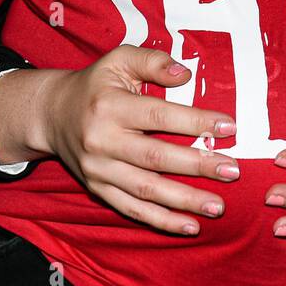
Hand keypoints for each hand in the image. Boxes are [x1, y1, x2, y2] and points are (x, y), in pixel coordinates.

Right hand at [27, 46, 240, 236]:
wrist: (52, 114)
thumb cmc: (96, 85)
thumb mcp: (119, 60)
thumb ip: (153, 62)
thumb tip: (185, 74)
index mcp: (109, 106)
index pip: (159, 116)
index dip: (195, 122)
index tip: (229, 127)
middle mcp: (102, 140)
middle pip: (155, 157)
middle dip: (197, 166)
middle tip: (233, 171)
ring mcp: (98, 169)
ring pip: (146, 189)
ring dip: (184, 200)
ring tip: (218, 206)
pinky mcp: (98, 189)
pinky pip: (132, 210)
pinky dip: (162, 221)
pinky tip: (191, 226)